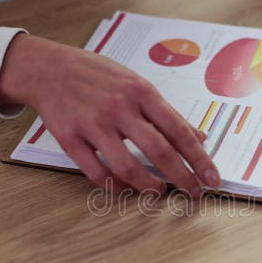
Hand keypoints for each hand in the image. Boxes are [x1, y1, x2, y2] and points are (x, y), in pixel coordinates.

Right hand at [0, 34, 219, 196]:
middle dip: (182, 178)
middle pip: (159, 151)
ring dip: (149, 186)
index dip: (199, 158)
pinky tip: (127, 189)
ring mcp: (93, 124)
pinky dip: (115, 186)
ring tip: (159, 193)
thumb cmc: (98, 76)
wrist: (49, 68)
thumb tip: (200, 137)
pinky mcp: (69, 138)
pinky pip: (96, 172)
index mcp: (141, 92)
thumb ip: (167, 113)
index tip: (212, 178)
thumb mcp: (137, 84)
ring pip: (127, 166)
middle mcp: (119, 108)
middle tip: (194, 194)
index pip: (179, 131)